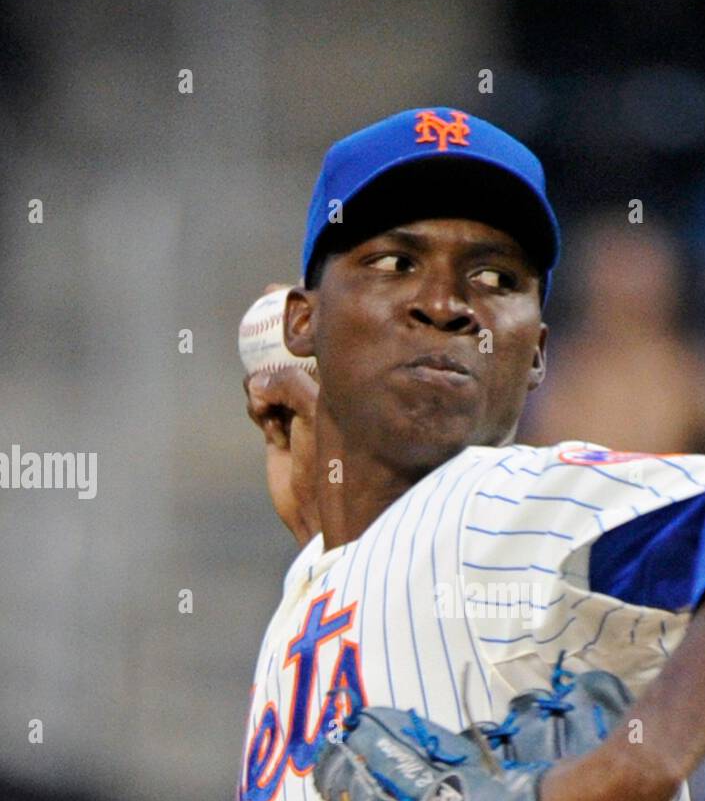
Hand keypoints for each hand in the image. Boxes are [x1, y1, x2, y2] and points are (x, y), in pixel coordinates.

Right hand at [245, 286, 320, 545]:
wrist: (329, 514)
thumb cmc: (342, 462)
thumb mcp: (320, 411)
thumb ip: (292, 384)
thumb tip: (258, 378)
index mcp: (351, 381)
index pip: (328, 335)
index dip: (310, 309)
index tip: (292, 286)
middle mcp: (327, 390)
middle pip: (296, 345)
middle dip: (277, 325)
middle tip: (266, 297)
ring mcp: (300, 409)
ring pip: (271, 373)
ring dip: (263, 379)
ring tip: (267, 400)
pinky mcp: (279, 430)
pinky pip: (258, 402)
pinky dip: (257, 405)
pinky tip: (267, 423)